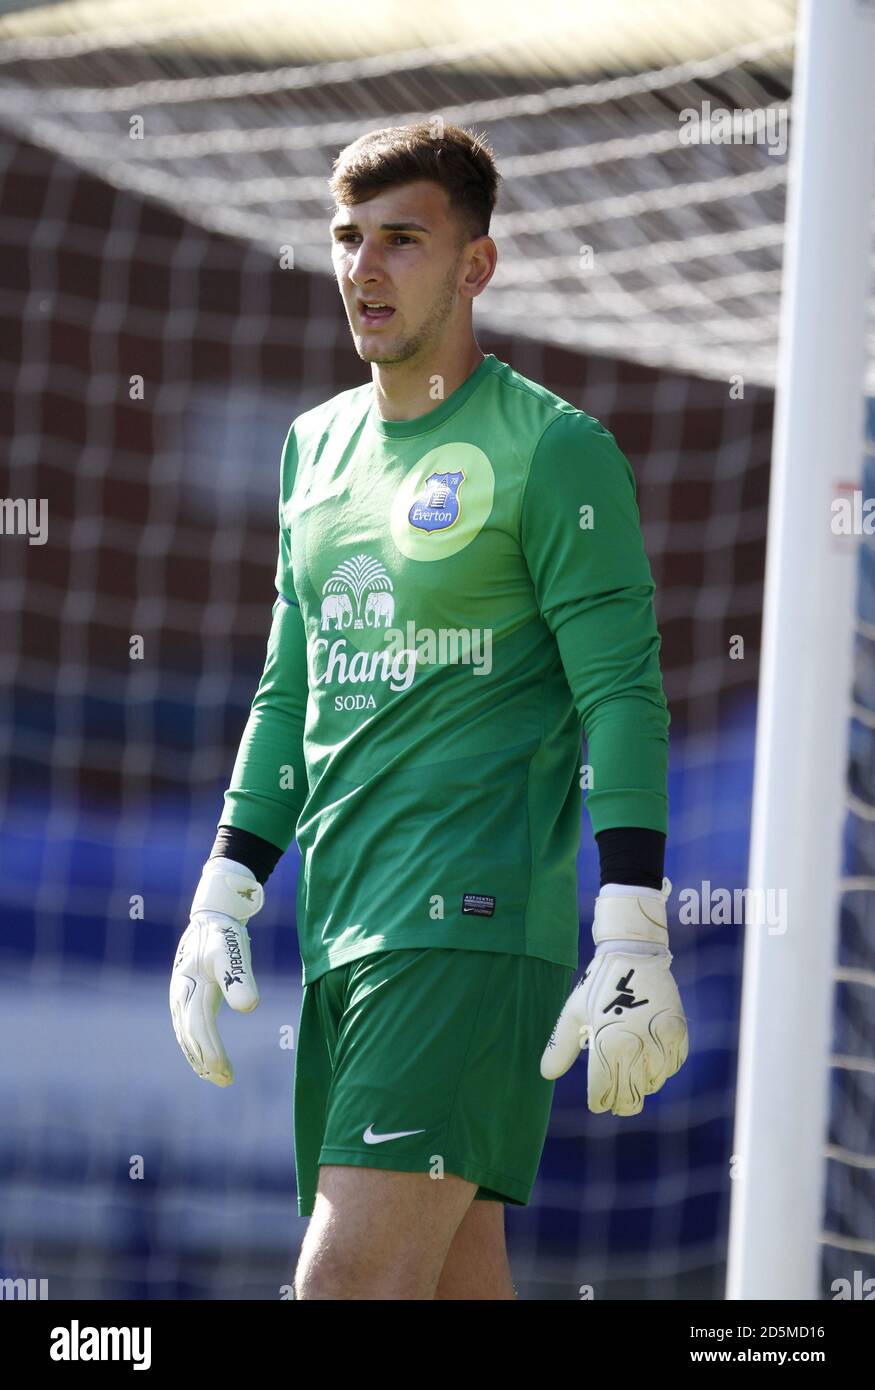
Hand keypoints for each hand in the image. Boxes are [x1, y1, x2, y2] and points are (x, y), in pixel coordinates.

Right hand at [169, 859, 263, 1086]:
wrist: (212, 916)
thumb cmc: (225, 934)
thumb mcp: (235, 952)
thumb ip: (240, 978)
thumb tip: (249, 1008)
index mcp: (190, 986)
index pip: (199, 1028)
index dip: (212, 1052)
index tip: (227, 1073)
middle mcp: (180, 995)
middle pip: (190, 1036)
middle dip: (206, 1060)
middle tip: (226, 1081)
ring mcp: (180, 996)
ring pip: (185, 1035)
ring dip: (199, 1057)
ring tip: (217, 1077)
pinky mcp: (185, 996)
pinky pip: (186, 1027)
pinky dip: (195, 1045)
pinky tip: (206, 1058)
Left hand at [540, 880, 687, 1114]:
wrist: (632, 953)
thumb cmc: (597, 984)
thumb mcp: (574, 1013)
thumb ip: (560, 1047)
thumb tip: (545, 1074)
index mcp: (607, 1045)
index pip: (604, 1092)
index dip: (599, 1102)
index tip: (598, 1103)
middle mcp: (636, 1047)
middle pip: (631, 1097)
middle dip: (621, 1103)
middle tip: (615, 1102)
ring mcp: (660, 1040)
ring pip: (653, 1083)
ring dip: (642, 1084)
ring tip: (631, 1076)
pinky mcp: (677, 1032)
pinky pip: (673, 1066)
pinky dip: (662, 1069)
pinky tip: (650, 1061)